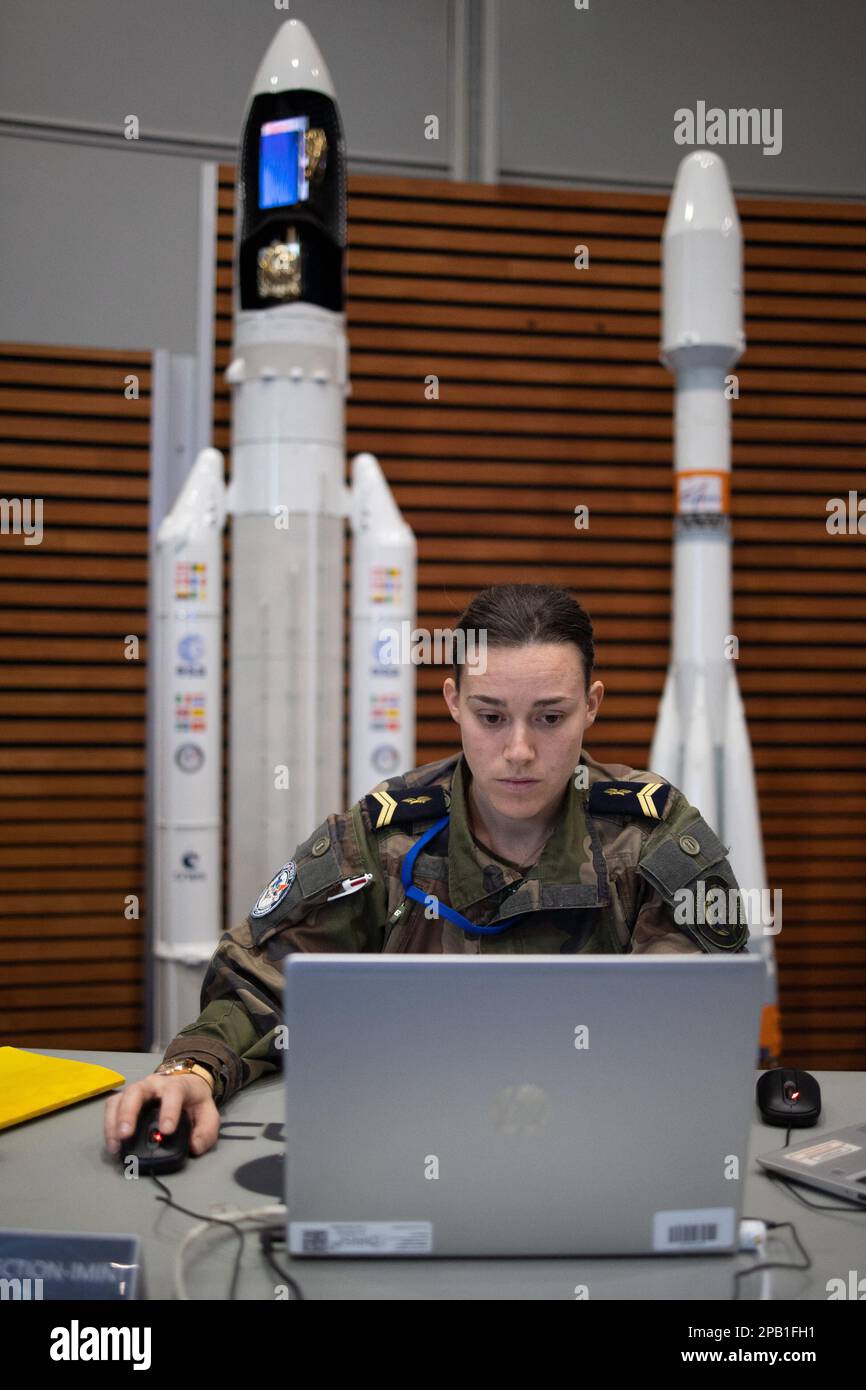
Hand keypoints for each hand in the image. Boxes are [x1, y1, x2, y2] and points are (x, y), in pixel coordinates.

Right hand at [104, 1073, 219, 1157]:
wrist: (186, 1085)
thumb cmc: (194, 1101)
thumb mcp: (209, 1114)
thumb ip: (206, 1131)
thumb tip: (194, 1147)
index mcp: (178, 1085)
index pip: (173, 1092)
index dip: (169, 1110)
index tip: (166, 1130)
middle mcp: (154, 1084)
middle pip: (136, 1091)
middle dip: (129, 1113)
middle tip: (126, 1135)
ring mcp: (137, 1090)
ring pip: (120, 1099)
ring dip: (114, 1122)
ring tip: (116, 1144)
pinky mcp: (125, 1099)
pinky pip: (112, 1107)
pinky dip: (109, 1125)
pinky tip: (113, 1143)